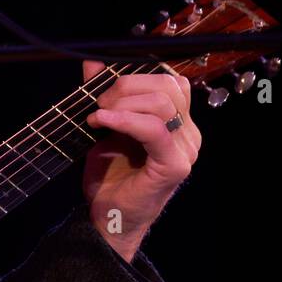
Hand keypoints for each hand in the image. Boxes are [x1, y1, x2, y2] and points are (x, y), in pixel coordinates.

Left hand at [81, 61, 200, 261]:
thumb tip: (93, 63)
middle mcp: (188, 133)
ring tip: (98, 118)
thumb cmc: (109, 176)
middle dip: (125, 87)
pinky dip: (125, 120)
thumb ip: (103, 95)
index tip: (101, 91)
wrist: (107, 218)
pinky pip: (155, 130)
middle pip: (167, 85)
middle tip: (98, 106)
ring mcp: (185, 149)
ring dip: (122, 104)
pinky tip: (103, 122)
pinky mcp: (174, 165)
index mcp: (177, 122)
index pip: (169, 80)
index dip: (134, 76)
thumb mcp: (104, 128)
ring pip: (162, 103)